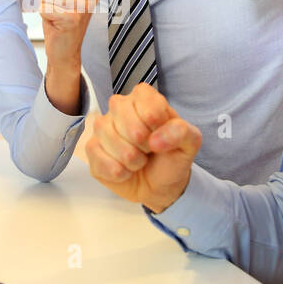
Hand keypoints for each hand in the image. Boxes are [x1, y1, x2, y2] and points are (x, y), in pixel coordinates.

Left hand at [37, 0, 96, 115]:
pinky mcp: (73, 19)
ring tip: (57, 18)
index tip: (61, 0)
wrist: (65, 51)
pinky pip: (45, 8)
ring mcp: (83, 6)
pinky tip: (56, 24)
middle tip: (59, 11)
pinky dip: (46, 17)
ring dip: (47, 8)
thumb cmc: (61, 23)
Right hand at [87, 83, 200, 211]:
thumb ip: (182, 132)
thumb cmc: (172, 157)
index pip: (147, 103)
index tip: (161, 135)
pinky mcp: (92, 149)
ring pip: (110, 139)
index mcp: (144, 97)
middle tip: (149, 150)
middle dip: (143, 144)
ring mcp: (103, 128)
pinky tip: (126, 171)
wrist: (159, 186)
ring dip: (131, 159)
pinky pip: (99, 158)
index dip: (157, 124)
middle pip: (126, 120)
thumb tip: (156, 139)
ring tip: (139, 161)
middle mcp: (120, 107)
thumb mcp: (190, 143)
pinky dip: (118, 172)